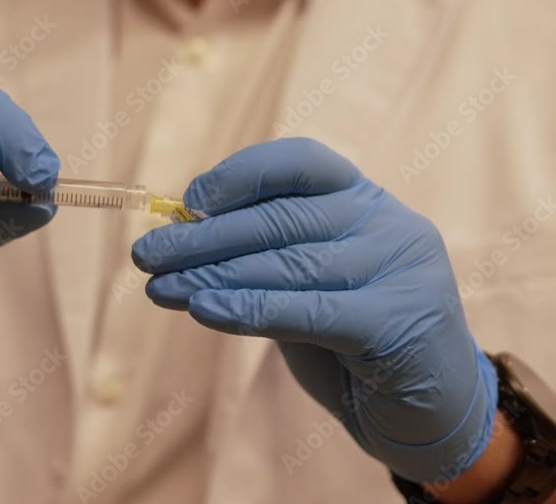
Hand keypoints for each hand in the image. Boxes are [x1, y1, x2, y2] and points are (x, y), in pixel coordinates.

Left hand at [131, 138, 496, 482]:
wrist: (429, 411)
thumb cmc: (353, 340)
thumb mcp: (306, 286)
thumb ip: (262, 258)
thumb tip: (180, 237)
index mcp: (364, 199)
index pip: (299, 163)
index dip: (237, 176)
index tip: (185, 204)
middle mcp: (387, 223)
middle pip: (281, 219)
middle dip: (203, 238)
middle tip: (146, 255)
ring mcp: (400, 269)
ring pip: (287, 265)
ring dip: (210, 276)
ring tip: (158, 288)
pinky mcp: (399, 321)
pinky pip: (308, 311)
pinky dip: (248, 309)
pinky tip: (203, 311)